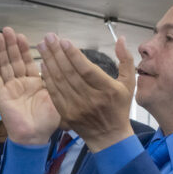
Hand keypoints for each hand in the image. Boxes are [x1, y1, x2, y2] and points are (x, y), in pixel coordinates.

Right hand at [0, 27, 60, 144]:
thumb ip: (55, 81)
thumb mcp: (57, 97)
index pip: (29, 61)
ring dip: (1, 50)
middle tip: (8, 30)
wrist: (35, 136)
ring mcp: (10, 88)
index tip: (24, 35)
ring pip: (4, 65)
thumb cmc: (47, 121)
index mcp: (36, 83)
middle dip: (11, 45)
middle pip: (14, 60)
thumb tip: (58, 63)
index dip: (25, 49)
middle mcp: (22, 83)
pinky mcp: (1, 94)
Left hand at [37, 34, 135, 151]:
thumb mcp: (129, 84)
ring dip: (50, 61)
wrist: (109, 136)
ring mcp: (77, 107)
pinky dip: (48, 77)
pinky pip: (54, 92)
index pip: (87, 70)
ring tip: (43, 45)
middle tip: (49, 37)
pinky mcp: (66, 113)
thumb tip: (120, 39)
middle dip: (57, 52)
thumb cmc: (119, 108)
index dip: (74, 55)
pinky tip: (43, 64)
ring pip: (60, 80)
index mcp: (107, 90)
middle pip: (70, 72)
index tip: (64, 41)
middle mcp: (91, 98)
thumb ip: (126, 60)